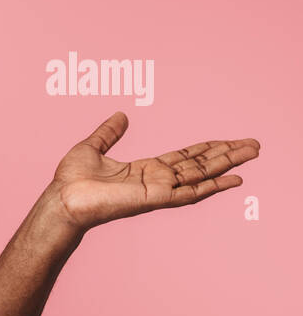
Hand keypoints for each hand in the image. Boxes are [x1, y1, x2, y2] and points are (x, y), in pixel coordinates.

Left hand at [47, 110, 259, 232]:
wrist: (62, 199)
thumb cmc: (71, 180)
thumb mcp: (92, 147)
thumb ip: (108, 133)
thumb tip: (120, 116)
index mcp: (144, 170)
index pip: (184, 157)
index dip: (207, 149)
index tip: (227, 142)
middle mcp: (156, 180)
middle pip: (200, 165)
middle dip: (227, 154)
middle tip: (253, 145)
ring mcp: (158, 190)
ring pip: (201, 174)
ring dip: (228, 164)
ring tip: (252, 153)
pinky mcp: (155, 198)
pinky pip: (189, 191)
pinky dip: (212, 186)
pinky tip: (233, 179)